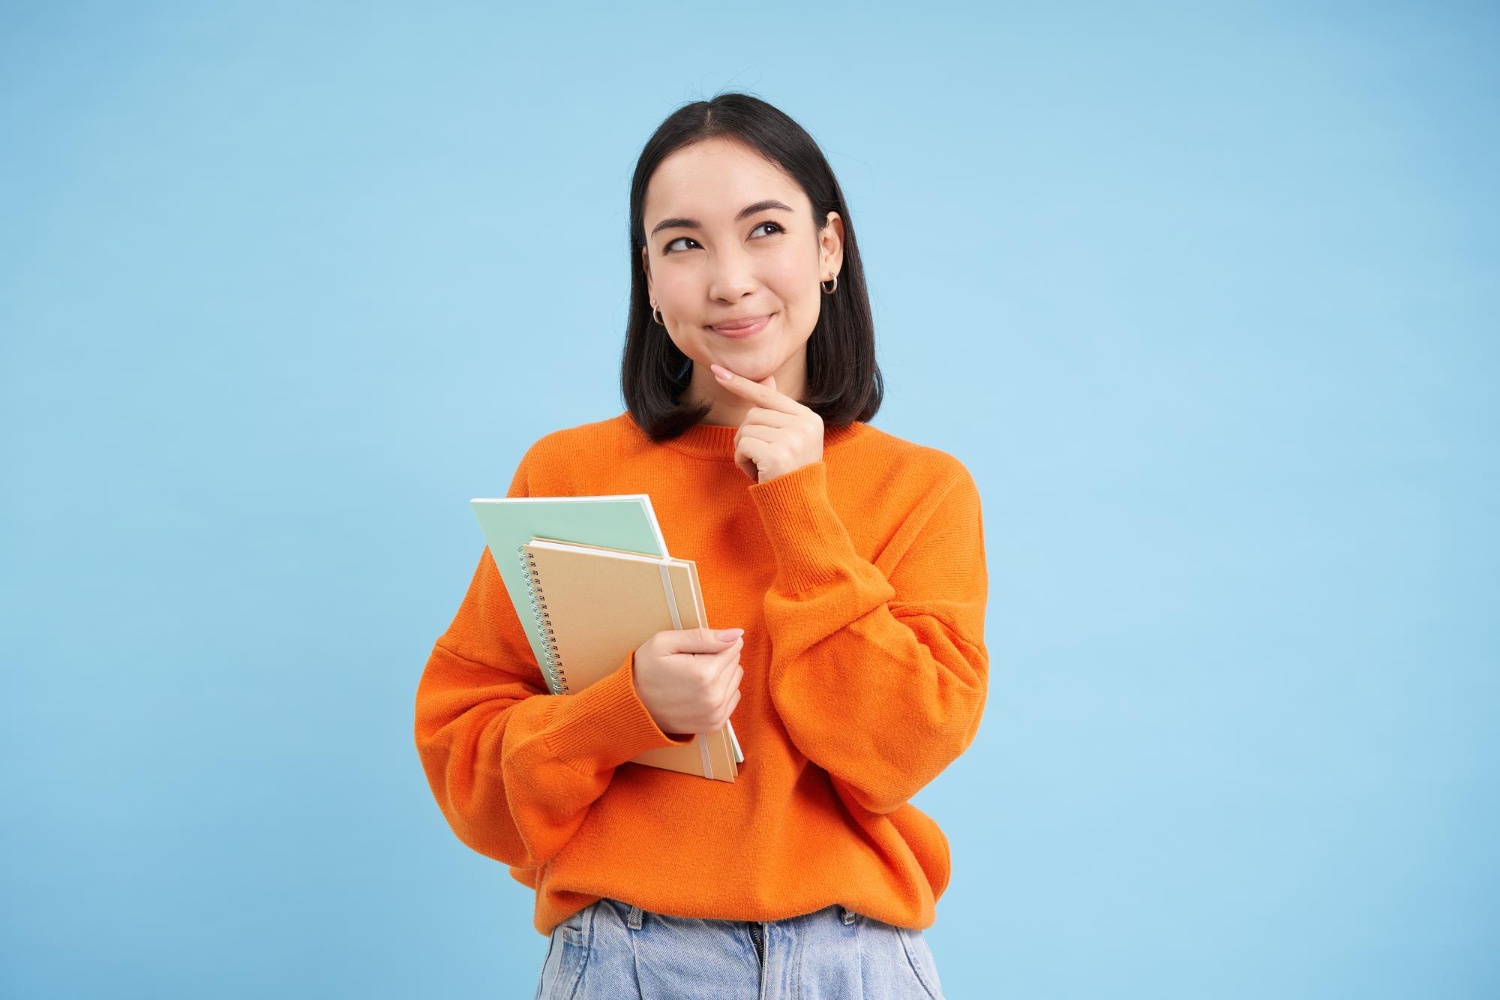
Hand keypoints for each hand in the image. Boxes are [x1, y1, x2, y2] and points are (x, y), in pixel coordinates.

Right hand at [632, 627, 744, 734]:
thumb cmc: (646, 670)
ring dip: (721, 674)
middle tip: (690, 663)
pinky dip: (721, 691)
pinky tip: (700, 691)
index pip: (733, 645)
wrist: (633, 707)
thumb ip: (703, 636)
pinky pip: (733, 696)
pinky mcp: (715, 723)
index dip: (714, 643)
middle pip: (736, 661)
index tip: (694, 650)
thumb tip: (737, 634)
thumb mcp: (666, 643)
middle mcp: (715, 696)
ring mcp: (716, 712)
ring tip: (694, 677)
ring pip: (736, 678)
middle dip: (718, 657)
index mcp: (705, 672)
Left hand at [710, 364, 824, 482]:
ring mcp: (793, 438)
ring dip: (745, 450)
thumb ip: (778, 410)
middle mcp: (804, 424)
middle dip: (748, 436)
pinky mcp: (778, 454)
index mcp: (809, 417)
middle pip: (753, 414)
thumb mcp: (790, 438)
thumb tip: (767, 380)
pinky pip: (743, 446)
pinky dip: (742, 461)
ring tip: (763, 467)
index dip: (742, 384)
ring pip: (746, 429)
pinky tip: (758, 473)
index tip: (717, 371)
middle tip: (763, 458)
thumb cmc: (791, 473)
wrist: (801, 508)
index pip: (768, 395)